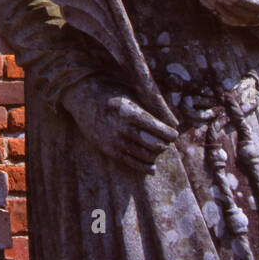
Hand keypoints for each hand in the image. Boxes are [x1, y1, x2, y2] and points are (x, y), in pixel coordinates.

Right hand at [61, 76, 177, 174]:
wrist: (82, 97)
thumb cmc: (113, 92)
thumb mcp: (132, 93)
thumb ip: (153, 107)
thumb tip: (176, 124)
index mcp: (128, 110)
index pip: (158, 128)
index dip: (170, 134)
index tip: (173, 133)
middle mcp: (120, 126)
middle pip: (153, 144)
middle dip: (164, 145)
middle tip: (167, 142)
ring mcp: (112, 139)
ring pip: (144, 155)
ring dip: (155, 155)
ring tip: (158, 149)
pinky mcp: (106, 149)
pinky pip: (130, 162)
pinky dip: (144, 166)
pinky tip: (152, 167)